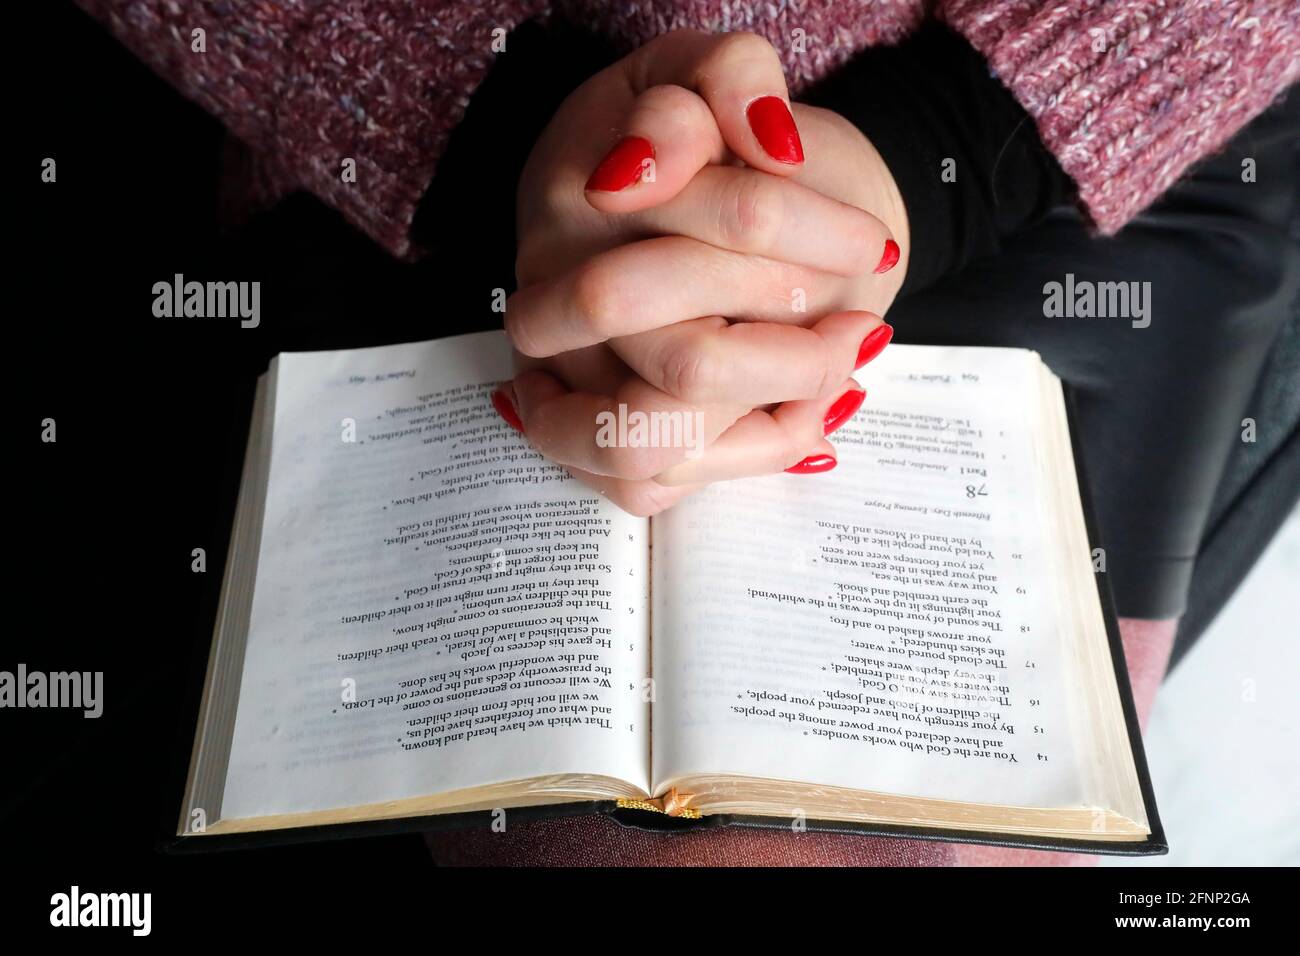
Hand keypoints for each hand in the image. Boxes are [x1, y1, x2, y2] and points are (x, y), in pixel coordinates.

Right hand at [502, 31, 908, 513]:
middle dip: (800, 357)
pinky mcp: (581, 427)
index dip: (820, 236)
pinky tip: (802, 420)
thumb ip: (726, 76)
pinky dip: (742, 459)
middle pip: (693, 363)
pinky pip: (646, 483)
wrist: (651, 196)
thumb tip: (766, 142)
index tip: (872, 243)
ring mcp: (557, 371)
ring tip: (836, 377)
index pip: (737, 223)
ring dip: (773, 419)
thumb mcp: (707, 72)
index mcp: (580, 190)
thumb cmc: (694, 144)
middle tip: (857, 329)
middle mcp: (555, 293)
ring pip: (657, 444)